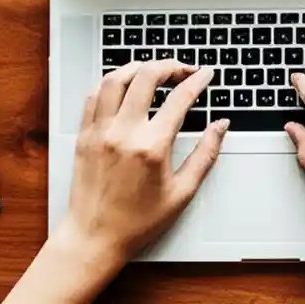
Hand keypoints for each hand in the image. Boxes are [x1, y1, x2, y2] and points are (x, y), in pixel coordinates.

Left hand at [5, 59, 227, 303]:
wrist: (94, 237)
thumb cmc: (136, 222)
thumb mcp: (182, 193)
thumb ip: (205, 155)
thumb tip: (220, 126)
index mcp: (151, 147)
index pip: (179, 99)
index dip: (197, 81)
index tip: (205, 74)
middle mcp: (123, 133)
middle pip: (147, 77)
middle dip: (170, 65)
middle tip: (182, 69)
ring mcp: (100, 131)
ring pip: (116, 78)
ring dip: (138, 67)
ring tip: (153, 69)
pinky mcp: (84, 135)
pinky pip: (94, 95)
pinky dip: (111, 82)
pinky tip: (123, 84)